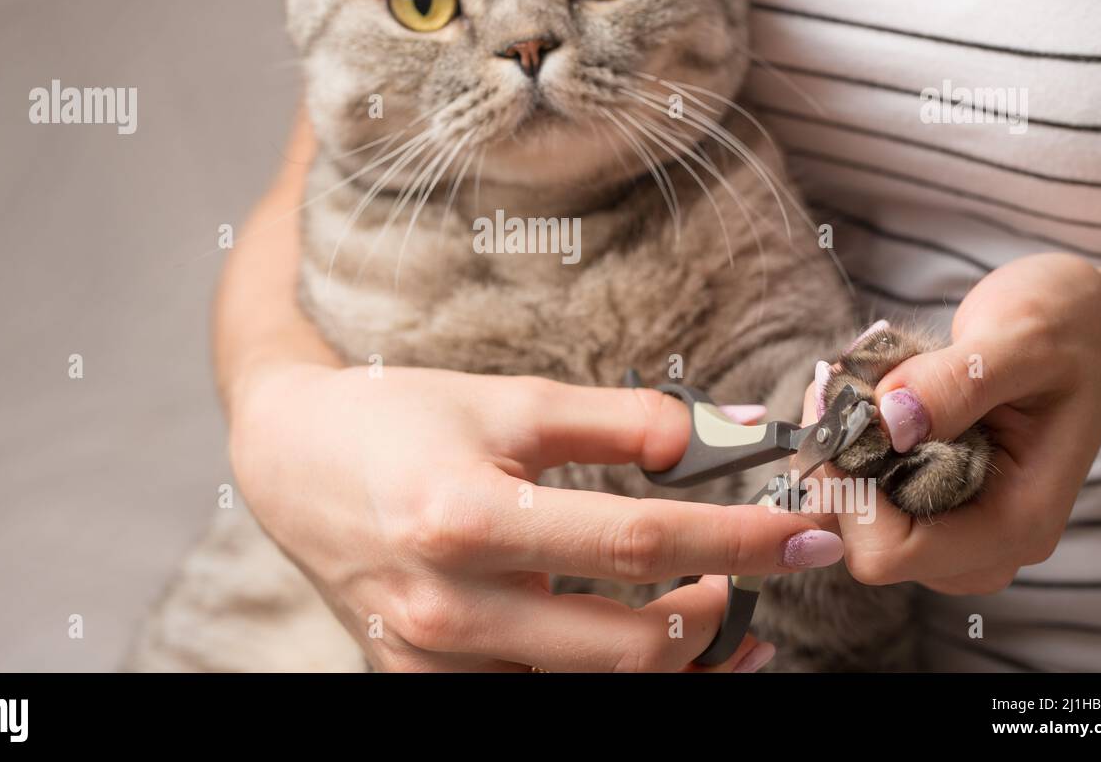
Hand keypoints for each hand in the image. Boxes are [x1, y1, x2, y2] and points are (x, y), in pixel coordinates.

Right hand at [229, 361, 843, 671]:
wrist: (295, 466)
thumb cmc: (401, 421)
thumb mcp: (508, 402)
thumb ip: (618, 420)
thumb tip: (723, 433)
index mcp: (467, 518)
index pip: (639, 543)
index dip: (738, 541)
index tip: (805, 536)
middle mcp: (450, 608)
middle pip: (627, 646)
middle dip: (721, 613)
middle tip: (765, 574)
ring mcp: (436, 662)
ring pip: (592, 691)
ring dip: (678, 662)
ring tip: (729, 623)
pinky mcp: (426, 685)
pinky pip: (540, 697)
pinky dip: (607, 679)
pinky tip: (647, 646)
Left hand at [802, 253, 1100, 594]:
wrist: (1093, 339)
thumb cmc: (1071, 335)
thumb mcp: (1022, 339)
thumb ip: (956, 383)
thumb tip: (887, 421)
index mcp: (1014, 524)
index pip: (888, 552)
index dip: (847, 486)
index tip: (842, 408)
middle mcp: (982, 543)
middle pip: (859, 541)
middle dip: (837, 462)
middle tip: (844, 382)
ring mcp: (954, 528)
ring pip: (851, 518)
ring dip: (839, 449)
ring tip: (869, 382)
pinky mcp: (930, 504)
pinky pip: (860, 493)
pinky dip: (849, 444)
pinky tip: (873, 394)